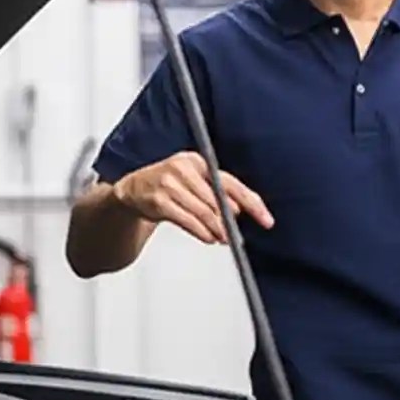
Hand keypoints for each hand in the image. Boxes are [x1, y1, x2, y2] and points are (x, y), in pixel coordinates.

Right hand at [112, 150, 273, 243]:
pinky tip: (208, 237)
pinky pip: (187, 220)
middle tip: (236, 235)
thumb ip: (217, 193)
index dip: (251, 203)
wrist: (133, 189)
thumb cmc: (169, 184)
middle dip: (229, 221)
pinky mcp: (159, 200)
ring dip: (216, 229)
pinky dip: (201, 232)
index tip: (265, 218)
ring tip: (222, 238)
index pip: (231, 183)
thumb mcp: (195, 182)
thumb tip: (240, 211)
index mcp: (198, 161)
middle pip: (217, 200)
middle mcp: (184, 168)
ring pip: (203, 212)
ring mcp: (170, 184)